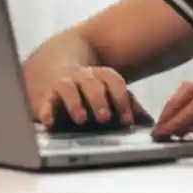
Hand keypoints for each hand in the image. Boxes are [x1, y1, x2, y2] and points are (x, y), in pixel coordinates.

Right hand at [35, 66, 152, 130]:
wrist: (51, 69)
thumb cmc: (86, 89)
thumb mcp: (106, 94)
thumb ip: (126, 104)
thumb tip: (148, 120)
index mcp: (100, 75)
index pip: (113, 81)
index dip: (121, 99)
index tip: (127, 120)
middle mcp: (81, 77)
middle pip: (92, 83)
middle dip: (99, 100)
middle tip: (105, 118)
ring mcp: (62, 85)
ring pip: (68, 88)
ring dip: (75, 103)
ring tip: (81, 118)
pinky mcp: (44, 97)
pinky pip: (45, 103)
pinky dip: (46, 112)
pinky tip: (49, 123)